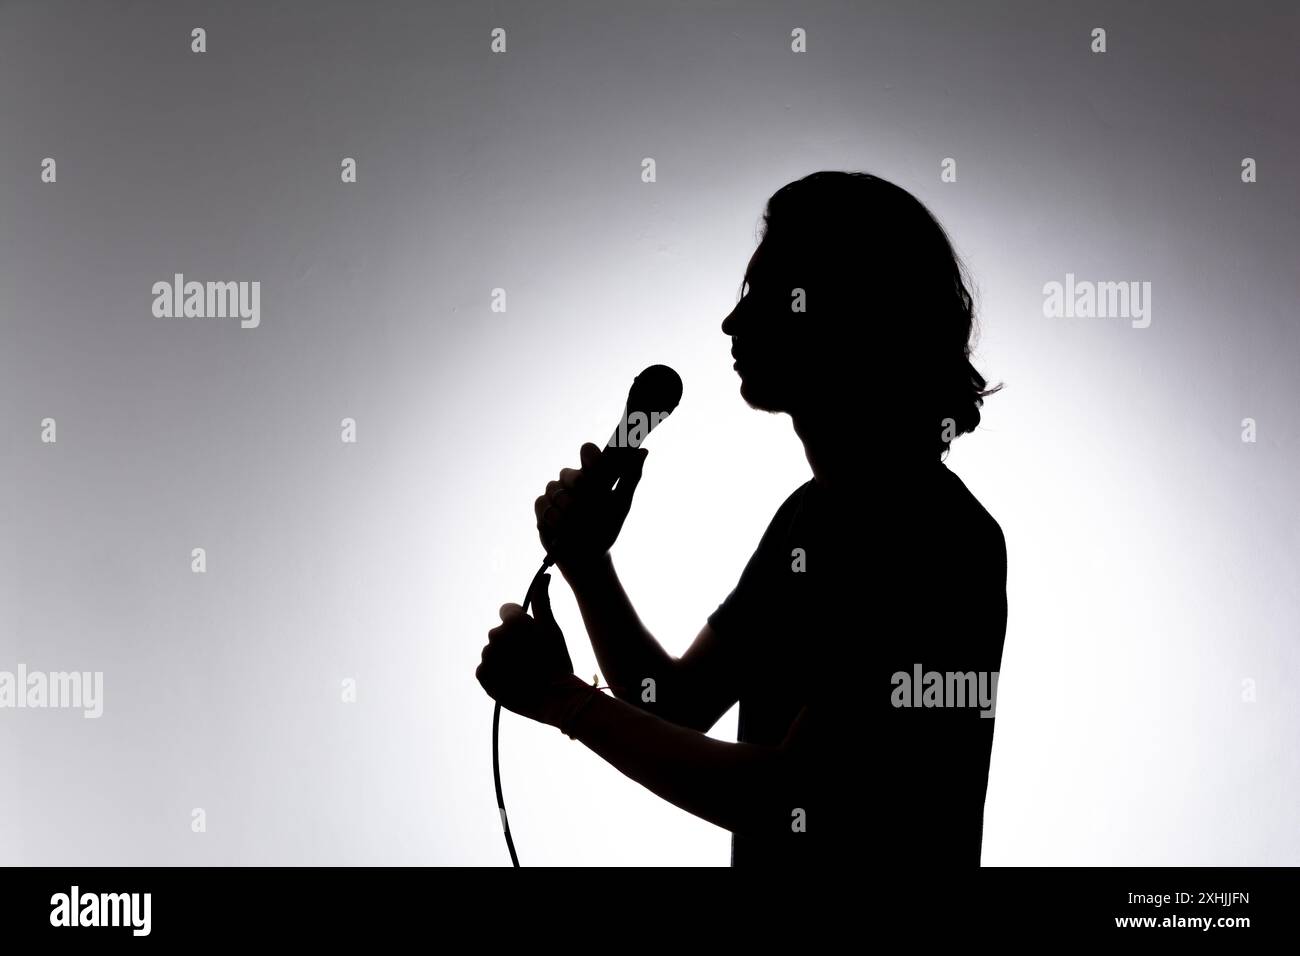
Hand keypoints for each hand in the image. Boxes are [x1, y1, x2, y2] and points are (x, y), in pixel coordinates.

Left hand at [476, 573, 587, 724]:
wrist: (555, 699)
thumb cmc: (556, 662)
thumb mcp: (552, 629)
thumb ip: (542, 601)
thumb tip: (545, 576)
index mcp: (512, 621)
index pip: (507, 611)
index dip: (520, 624)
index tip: (531, 638)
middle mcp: (495, 635)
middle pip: (500, 633)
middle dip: (512, 642)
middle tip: (530, 658)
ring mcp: (487, 656)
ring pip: (492, 651)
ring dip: (504, 659)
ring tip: (522, 671)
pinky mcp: (482, 675)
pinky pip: (485, 669)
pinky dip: (496, 675)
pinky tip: (511, 680)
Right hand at [534, 442, 648, 572]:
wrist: (589, 558)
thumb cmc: (606, 529)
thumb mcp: (621, 506)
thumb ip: (631, 478)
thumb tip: (644, 451)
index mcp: (592, 475)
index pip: (588, 452)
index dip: (591, 455)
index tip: (598, 463)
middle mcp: (572, 481)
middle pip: (568, 472)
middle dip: (578, 486)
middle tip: (588, 500)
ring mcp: (555, 494)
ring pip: (554, 489)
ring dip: (567, 508)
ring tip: (577, 522)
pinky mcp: (543, 508)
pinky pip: (543, 504)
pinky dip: (554, 517)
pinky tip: (562, 528)